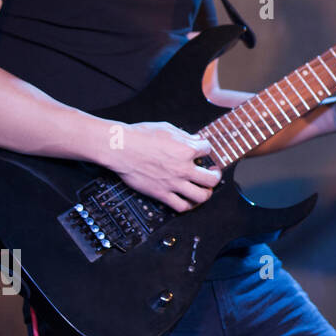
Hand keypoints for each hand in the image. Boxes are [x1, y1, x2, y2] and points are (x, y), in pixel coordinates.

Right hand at [104, 121, 220, 212]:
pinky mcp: (161, 193)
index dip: (206, 149)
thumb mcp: (167, 129)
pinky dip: (187, 205)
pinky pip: (181, 206)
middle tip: (212, 173)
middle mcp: (183, 168)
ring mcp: (173, 183)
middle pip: (212, 179)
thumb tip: (196, 140)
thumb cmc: (140, 136)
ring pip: (201, 196)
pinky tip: (187, 200)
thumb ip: (185, 136)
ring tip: (204, 189)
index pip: (208, 150)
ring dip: (206, 193)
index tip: (202, 151)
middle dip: (215, 176)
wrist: (119, 148)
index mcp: (186, 150)